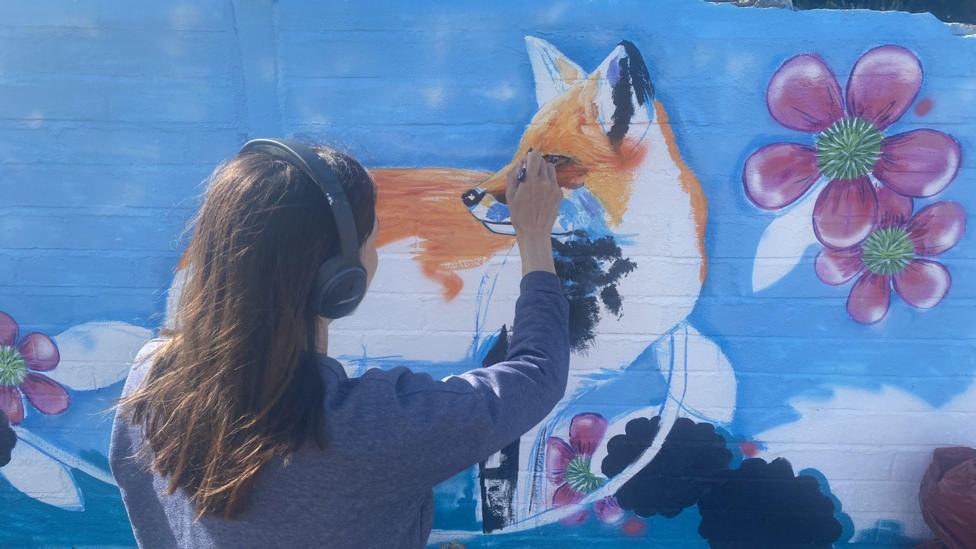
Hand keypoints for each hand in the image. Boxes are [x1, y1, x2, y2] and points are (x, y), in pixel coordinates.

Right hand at [505, 151, 561, 274]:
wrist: (534, 232)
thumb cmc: (519, 215)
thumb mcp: (510, 195)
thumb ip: (513, 175)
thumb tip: (519, 163)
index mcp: (530, 181)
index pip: (535, 156)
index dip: (530, 157)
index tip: (526, 164)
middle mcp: (544, 182)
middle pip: (543, 161)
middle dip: (535, 164)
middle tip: (529, 174)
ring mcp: (554, 188)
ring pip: (550, 168)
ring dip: (543, 171)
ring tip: (537, 182)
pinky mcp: (559, 194)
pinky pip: (554, 180)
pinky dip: (548, 181)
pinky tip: (542, 193)